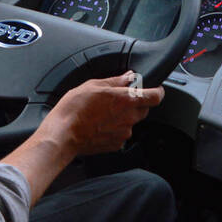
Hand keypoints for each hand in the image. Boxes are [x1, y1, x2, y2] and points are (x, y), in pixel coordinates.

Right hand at [38, 71, 162, 158]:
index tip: (155, 88)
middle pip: (144, 109)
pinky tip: (99, 124)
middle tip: (118, 100)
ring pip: (131, 122)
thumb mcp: (93, 85)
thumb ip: (115, 81)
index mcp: (127, 100)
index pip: (156, 96)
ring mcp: (123, 133)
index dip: (158, 91)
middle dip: (136, 103)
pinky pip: (121, 134)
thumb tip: (129, 77)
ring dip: (123, 116)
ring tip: (102, 113)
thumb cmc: (74, 109)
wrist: (63, 135)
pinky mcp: (116, 145)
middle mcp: (129, 118)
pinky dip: (114, 129)